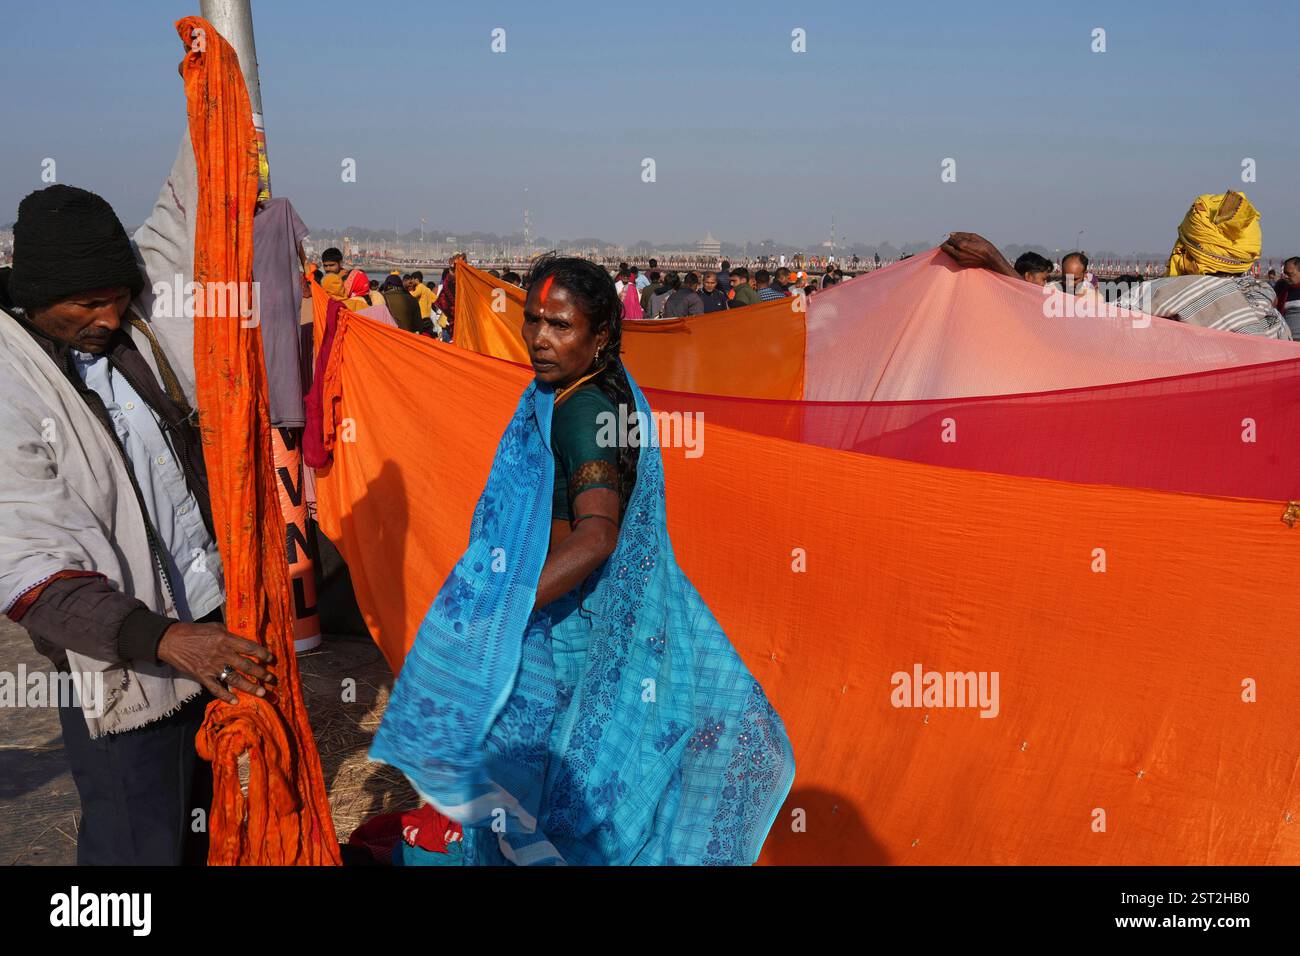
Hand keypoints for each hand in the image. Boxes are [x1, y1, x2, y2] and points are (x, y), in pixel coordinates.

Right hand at [157, 622, 275, 703]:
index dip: (262, 654)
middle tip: (272, 679)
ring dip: (250, 687)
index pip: (249, 647)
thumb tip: (242, 640)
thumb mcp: (215, 627)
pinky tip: (236, 701)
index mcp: (226, 639)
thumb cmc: (194, 631)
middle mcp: (221, 653)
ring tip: (262, 693)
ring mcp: (212, 667)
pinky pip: (216, 689)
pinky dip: (226, 696)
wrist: (171, 641)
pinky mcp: (202, 677)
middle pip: (246, 666)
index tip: (271, 659)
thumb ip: (229, 635)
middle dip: (261, 673)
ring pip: (235, 679)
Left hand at [940, 232, 1015, 276]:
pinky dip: (953, 253)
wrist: (990, 259)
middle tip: (950, 241)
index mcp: (961, 244)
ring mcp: (958, 259)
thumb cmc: (983, 245)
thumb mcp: (974, 236)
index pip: (948, 240)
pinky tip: (961, 251)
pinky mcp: (960, 264)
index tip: (951, 236)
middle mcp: (958, 253)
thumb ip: (961, 235)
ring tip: (957, 246)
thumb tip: (950, 234)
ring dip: (949, 248)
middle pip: (944, 247)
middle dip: (946, 243)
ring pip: (947, 253)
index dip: (949, 237)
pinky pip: (952, 257)